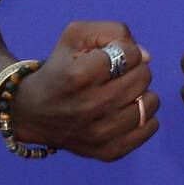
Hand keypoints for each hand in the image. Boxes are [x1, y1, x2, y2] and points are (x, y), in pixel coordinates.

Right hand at [9, 20, 158, 160]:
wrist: (33, 113)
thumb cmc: (59, 68)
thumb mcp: (76, 36)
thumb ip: (114, 32)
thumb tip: (147, 57)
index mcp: (78, 76)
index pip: (129, 55)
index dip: (124, 50)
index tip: (109, 57)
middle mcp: (89, 107)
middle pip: (143, 77)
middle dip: (134, 69)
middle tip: (116, 74)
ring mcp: (100, 134)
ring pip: (150, 102)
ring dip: (142, 92)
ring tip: (122, 92)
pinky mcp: (109, 152)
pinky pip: (150, 127)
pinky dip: (144, 115)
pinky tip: (125, 110)